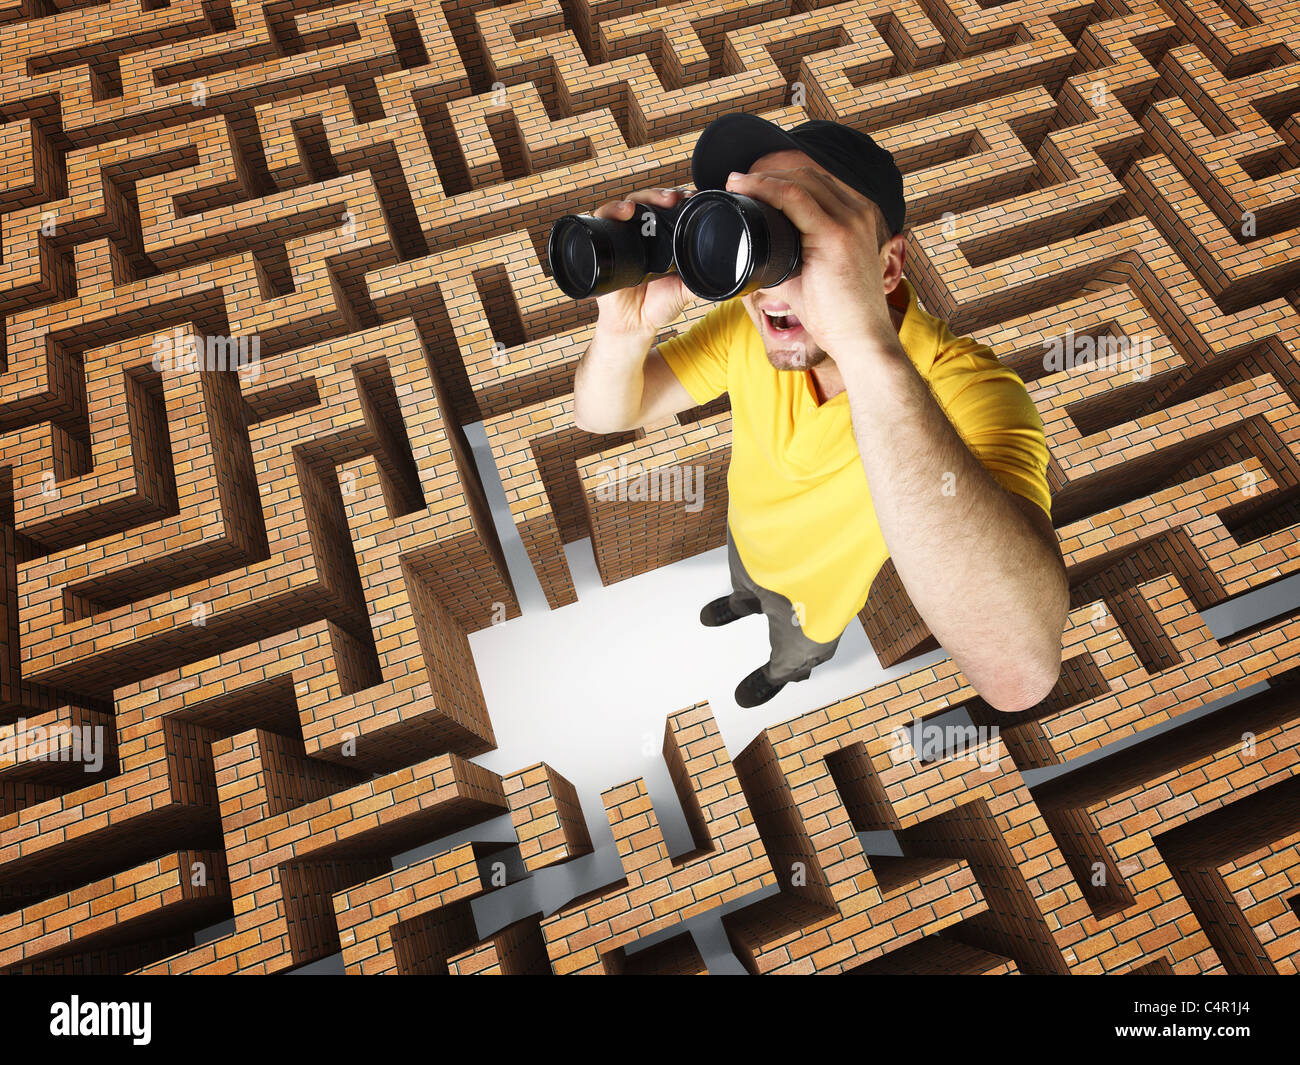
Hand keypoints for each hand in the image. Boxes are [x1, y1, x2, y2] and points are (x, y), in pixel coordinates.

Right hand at [590, 188, 695, 338]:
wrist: (633, 325)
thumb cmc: (659, 307)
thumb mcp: (684, 292)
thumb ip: (701, 280)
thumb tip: (726, 274)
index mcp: (665, 237)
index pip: (672, 208)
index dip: (680, 197)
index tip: (691, 196)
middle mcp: (644, 232)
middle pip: (651, 201)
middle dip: (661, 194)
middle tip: (673, 198)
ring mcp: (624, 235)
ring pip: (629, 204)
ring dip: (638, 198)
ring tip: (647, 203)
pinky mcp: (604, 242)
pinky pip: (602, 220)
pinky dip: (610, 211)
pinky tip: (621, 212)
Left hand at [724, 167, 896, 356]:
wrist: (862, 341)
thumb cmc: (838, 316)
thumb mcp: (810, 278)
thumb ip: (786, 262)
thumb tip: (754, 261)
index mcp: (858, 218)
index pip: (817, 184)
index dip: (782, 178)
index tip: (751, 185)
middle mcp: (859, 212)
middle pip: (809, 176)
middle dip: (769, 174)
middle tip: (736, 182)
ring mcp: (851, 220)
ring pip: (800, 180)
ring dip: (763, 178)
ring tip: (736, 184)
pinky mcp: (836, 234)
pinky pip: (795, 197)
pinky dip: (767, 189)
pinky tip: (746, 189)